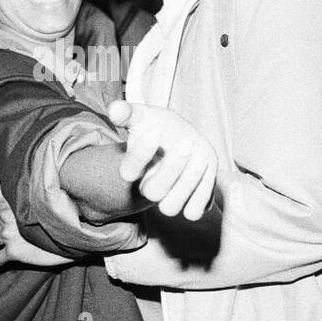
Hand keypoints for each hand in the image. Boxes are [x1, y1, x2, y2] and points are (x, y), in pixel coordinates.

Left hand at [0, 172, 71, 267]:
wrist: (75, 229)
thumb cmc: (62, 211)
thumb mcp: (43, 197)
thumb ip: (27, 200)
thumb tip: (21, 204)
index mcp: (11, 197)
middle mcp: (5, 214)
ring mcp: (8, 234)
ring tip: (0, 249)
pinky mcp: (13, 252)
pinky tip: (3, 265)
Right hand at [108, 100, 217, 220]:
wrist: (184, 140)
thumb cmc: (161, 128)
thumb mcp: (144, 115)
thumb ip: (128, 112)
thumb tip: (114, 108)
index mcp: (134, 169)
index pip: (128, 172)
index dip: (141, 153)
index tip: (155, 131)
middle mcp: (150, 187)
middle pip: (153, 192)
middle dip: (172, 168)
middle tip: (186, 142)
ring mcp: (169, 197)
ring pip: (171, 207)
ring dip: (188, 182)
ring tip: (201, 157)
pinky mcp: (190, 203)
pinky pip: (193, 212)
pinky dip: (202, 194)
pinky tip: (206, 170)